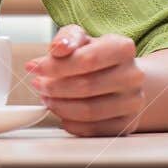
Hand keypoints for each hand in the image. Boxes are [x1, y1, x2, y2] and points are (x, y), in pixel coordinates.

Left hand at [25, 24, 145, 136]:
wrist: (122, 76)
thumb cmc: (96, 55)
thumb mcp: (81, 38)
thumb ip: (67, 37)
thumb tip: (58, 48)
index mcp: (123, 48)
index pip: (88, 60)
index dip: (56, 66)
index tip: (34, 68)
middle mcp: (133, 75)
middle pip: (86, 86)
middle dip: (54, 87)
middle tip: (38, 85)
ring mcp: (133, 102)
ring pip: (89, 111)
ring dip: (60, 106)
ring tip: (47, 98)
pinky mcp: (127, 123)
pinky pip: (94, 129)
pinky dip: (72, 123)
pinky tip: (62, 113)